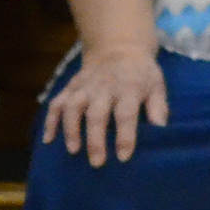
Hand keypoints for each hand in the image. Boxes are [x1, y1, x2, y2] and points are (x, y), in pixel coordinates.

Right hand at [43, 48, 168, 166]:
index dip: (125, 136)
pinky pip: (56, 102)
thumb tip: (161, 132)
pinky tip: (48, 139)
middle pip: (96, 114)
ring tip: (72, 151)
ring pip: (72, 107)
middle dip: (95, 139)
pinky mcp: (71, 86)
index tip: (123, 157)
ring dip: (70, 128)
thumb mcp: (156, 85)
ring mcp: (84, 86)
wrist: (118, 46)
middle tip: (96, 162)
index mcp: (128, 88)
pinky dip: (50, 120)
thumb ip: (158, 108)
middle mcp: (104, 87)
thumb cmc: (141, 73)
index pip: (125, 114)